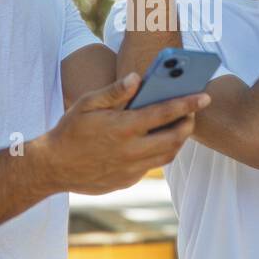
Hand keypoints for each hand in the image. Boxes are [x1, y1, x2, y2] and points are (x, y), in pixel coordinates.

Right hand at [35, 72, 209, 193]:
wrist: (54, 167)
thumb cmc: (70, 130)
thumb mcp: (87, 104)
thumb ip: (114, 91)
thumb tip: (137, 77)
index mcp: (123, 127)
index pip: (165, 113)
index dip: (188, 103)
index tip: (204, 96)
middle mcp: (132, 150)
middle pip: (175, 137)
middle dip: (189, 122)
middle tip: (193, 112)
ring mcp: (131, 168)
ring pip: (169, 154)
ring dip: (178, 139)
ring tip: (180, 126)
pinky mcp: (129, 180)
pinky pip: (153, 165)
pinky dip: (161, 152)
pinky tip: (158, 141)